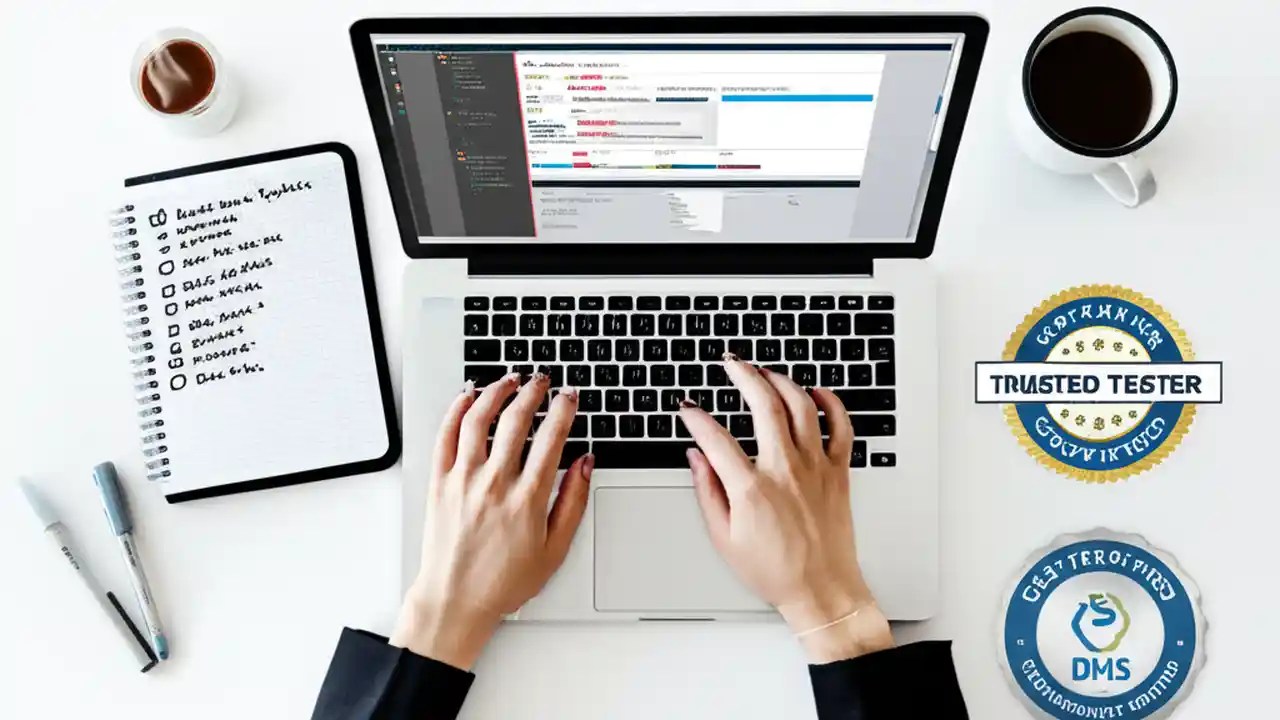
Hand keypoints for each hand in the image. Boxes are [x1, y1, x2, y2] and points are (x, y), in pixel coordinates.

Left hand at [392, 372, 592, 669]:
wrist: (455, 600)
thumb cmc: (503, 581)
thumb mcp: (554, 549)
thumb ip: (573, 502)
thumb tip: (586, 464)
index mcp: (527, 498)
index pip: (551, 438)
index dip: (563, 410)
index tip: (569, 397)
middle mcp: (494, 483)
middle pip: (516, 419)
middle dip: (534, 392)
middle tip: (543, 381)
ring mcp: (463, 480)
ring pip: (478, 418)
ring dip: (496, 391)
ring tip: (510, 380)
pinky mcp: (439, 482)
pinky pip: (445, 435)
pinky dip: (456, 409)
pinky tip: (468, 397)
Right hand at [679, 357, 893, 662]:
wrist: (822, 590)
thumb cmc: (775, 571)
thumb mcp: (724, 538)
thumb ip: (707, 492)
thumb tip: (696, 458)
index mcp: (752, 489)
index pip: (716, 438)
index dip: (696, 418)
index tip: (688, 408)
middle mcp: (785, 471)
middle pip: (764, 405)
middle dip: (744, 375)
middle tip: (731, 363)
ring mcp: (815, 468)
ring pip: (802, 407)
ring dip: (782, 381)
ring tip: (766, 372)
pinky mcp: (838, 473)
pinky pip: (841, 427)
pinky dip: (831, 403)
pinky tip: (817, 392)